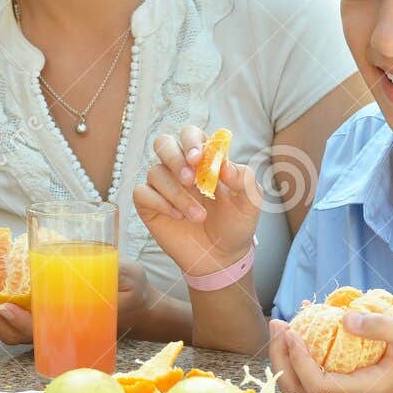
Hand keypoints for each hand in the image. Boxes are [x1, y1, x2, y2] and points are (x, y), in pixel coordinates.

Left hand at [0, 260, 152, 347]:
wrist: (139, 305)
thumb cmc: (135, 295)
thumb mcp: (130, 280)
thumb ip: (118, 272)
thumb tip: (106, 260)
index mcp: (71, 330)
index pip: (37, 334)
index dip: (18, 322)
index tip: (4, 305)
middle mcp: (52, 331)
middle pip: (10, 332)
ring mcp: (44, 322)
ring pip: (5, 324)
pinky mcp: (40, 310)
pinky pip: (10, 309)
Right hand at [133, 127, 261, 278]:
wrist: (221, 257)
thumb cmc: (235, 224)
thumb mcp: (250, 202)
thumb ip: (244, 179)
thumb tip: (224, 165)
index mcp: (203, 159)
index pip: (190, 135)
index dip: (191, 141)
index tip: (198, 159)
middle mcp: (180, 167)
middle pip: (163, 143)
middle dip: (175, 159)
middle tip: (190, 180)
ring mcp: (163, 185)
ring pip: (155, 172)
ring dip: (177, 194)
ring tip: (198, 216)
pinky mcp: (149, 204)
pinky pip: (142, 192)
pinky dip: (160, 203)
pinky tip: (178, 216)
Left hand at [268, 311, 392, 392]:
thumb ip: (382, 327)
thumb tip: (345, 319)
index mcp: (367, 388)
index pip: (319, 384)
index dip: (299, 361)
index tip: (292, 333)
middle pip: (303, 388)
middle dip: (283, 358)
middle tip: (278, 324)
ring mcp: (348, 388)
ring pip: (303, 382)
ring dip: (286, 355)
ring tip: (282, 324)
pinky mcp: (345, 378)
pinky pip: (314, 369)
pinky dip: (300, 351)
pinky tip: (299, 324)